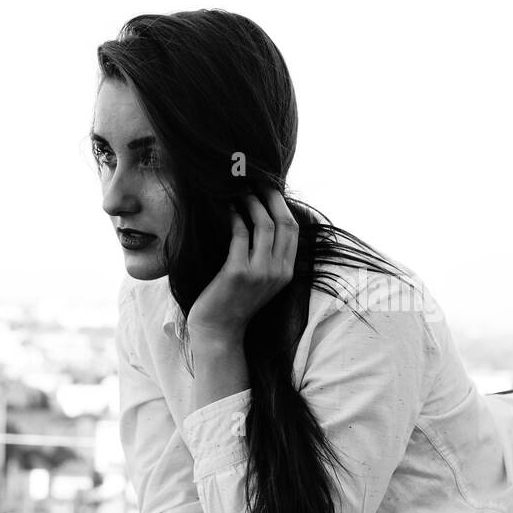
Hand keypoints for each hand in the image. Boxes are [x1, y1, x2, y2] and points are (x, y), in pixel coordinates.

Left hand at [186, 187, 298, 340]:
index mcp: (287, 272)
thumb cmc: (235, 301)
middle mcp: (278, 272)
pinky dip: (234, 217)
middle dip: (271, 197)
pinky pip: (240, 235)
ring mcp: (259, 273)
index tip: (270, 189)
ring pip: (263, 225)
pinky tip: (227, 210)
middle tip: (256, 182)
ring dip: (251, 203)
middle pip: (283, 223)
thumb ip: (268, 257)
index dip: (282, 205)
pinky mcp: (238, 272)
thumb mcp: (261, 280)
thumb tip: (265, 221)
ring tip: (239, 193)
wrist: (219, 330)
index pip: (293, 230)